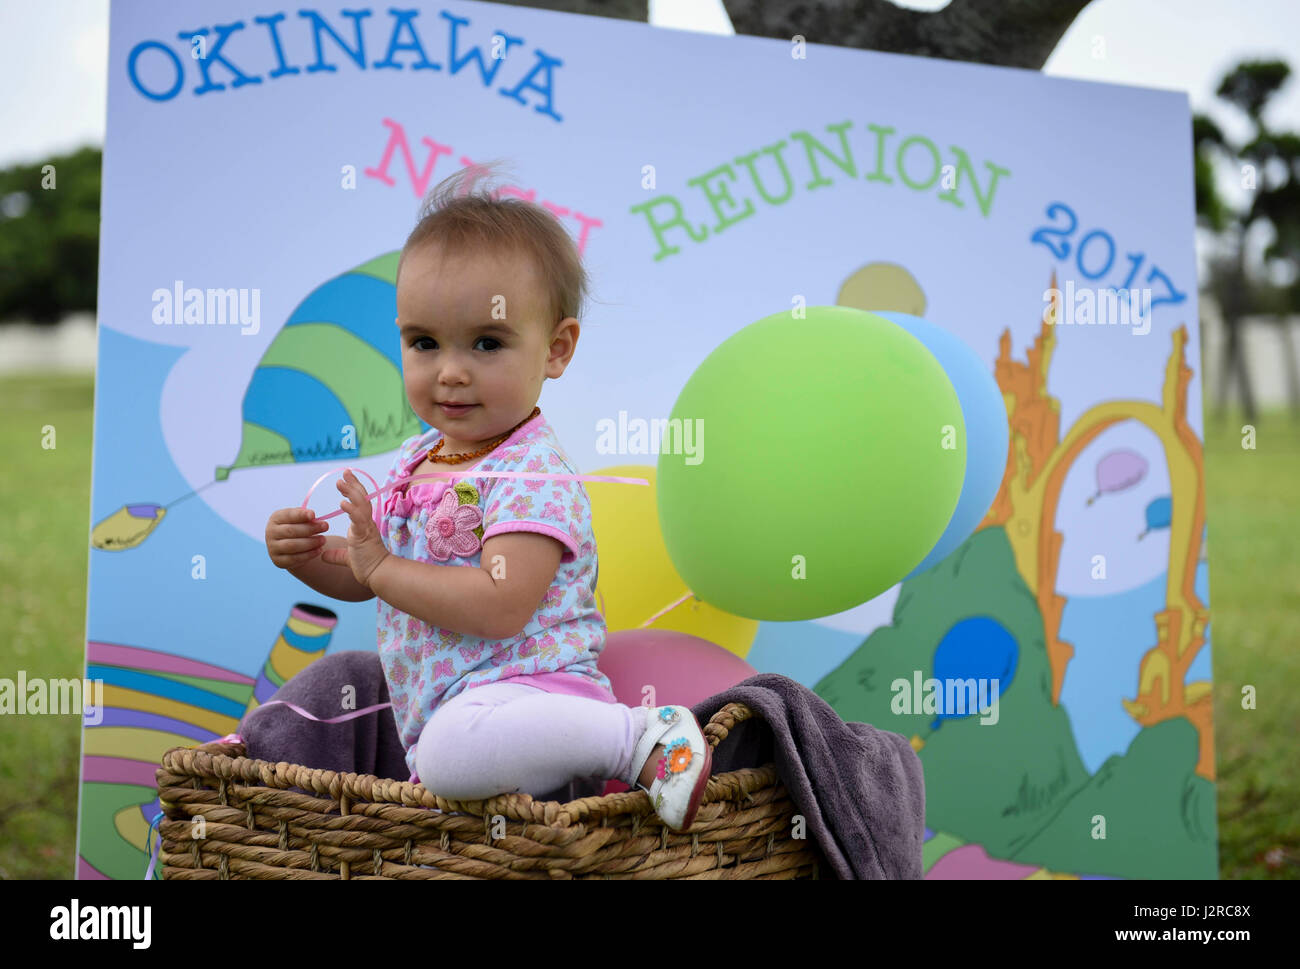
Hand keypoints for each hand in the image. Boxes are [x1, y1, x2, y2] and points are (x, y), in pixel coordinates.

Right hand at [265, 507, 328, 569]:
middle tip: (325, 526)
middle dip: (310, 528)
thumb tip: (312, 516)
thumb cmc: (298, 528)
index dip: (300, 515)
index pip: (287, 515)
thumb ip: (305, 517)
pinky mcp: (278, 561)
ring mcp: (273, 548)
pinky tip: (319, 550)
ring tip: (323, 540)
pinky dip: (308, 554)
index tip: (313, 514)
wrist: (292, 547)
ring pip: (292, 545)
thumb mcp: (300, 520)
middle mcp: (270, 532)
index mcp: (276, 518)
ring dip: (310, 542)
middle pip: (290, 530)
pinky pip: (294, 559)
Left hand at [324, 470, 390, 589]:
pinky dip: (351, 509)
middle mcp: (366, 524)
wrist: (378, 575)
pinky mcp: (364, 535)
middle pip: (362, 498)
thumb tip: (324, 556)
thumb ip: (337, 556)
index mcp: (363, 526)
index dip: (353, 490)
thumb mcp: (347, 559)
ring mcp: (366, 528)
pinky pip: (358, 519)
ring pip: (361, 504)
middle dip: (353, 484)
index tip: (345, 479)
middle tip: (345, 472)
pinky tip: (342, 502)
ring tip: (340, 481)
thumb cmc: (367, 567)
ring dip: (351, 492)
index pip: (360, 504)